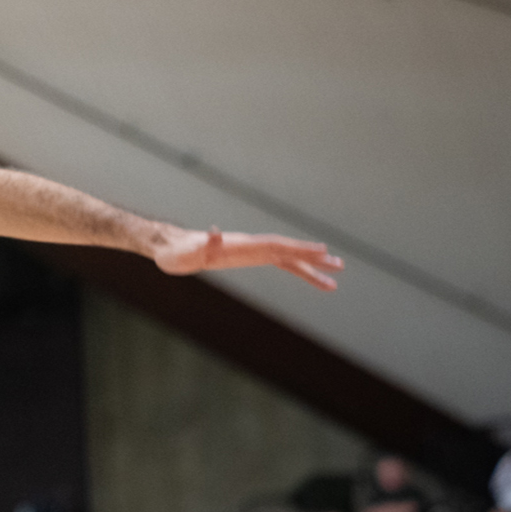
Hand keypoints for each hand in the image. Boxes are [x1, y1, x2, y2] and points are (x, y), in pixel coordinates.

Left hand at [153, 227, 342, 289]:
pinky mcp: (246, 258)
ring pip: (286, 258)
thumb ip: (203, 244)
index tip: (321, 251)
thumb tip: (213, 232)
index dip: (298, 248)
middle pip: (287, 250)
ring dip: (310, 268)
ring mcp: (250, 251)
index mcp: (241, 245)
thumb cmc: (176, 252)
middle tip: (340, 265)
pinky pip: (276, 263)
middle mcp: (249, 246)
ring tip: (334, 279)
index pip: (275, 246)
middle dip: (313, 258)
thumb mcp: (187, 251)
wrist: (170, 247)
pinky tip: (308, 275)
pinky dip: (294, 269)